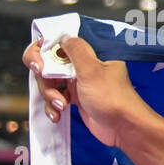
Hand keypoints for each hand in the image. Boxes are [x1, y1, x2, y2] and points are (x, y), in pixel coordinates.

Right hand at [22, 35, 148, 147]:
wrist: (124, 128)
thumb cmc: (113, 99)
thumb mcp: (92, 70)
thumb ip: (75, 50)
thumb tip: (64, 36)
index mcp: (90, 54)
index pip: (59, 43)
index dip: (43, 52)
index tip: (39, 65)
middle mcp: (83, 66)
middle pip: (48, 64)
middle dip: (45, 79)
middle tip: (53, 89)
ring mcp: (78, 82)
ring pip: (49, 82)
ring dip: (49, 95)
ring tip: (61, 105)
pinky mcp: (76, 98)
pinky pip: (55, 98)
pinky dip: (53, 106)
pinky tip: (58, 114)